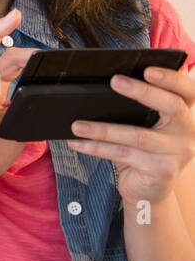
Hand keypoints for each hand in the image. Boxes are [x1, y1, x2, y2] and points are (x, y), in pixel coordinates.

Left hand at [66, 64, 194, 207]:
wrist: (150, 191)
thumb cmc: (144, 151)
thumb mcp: (146, 127)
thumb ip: (139, 108)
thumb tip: (105, 86)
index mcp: (185, 114)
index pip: (187, 91)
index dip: (172, 78)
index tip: (148, 69)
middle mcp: (188, 132)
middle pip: (170, 106)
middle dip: (142, 92)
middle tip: (115, 81)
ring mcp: (177, 153)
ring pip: (138, 135)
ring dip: (103, 129)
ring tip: (77, 125)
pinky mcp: (161, 170)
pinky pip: (122, 155)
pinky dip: (96, 148)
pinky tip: (77, 142)